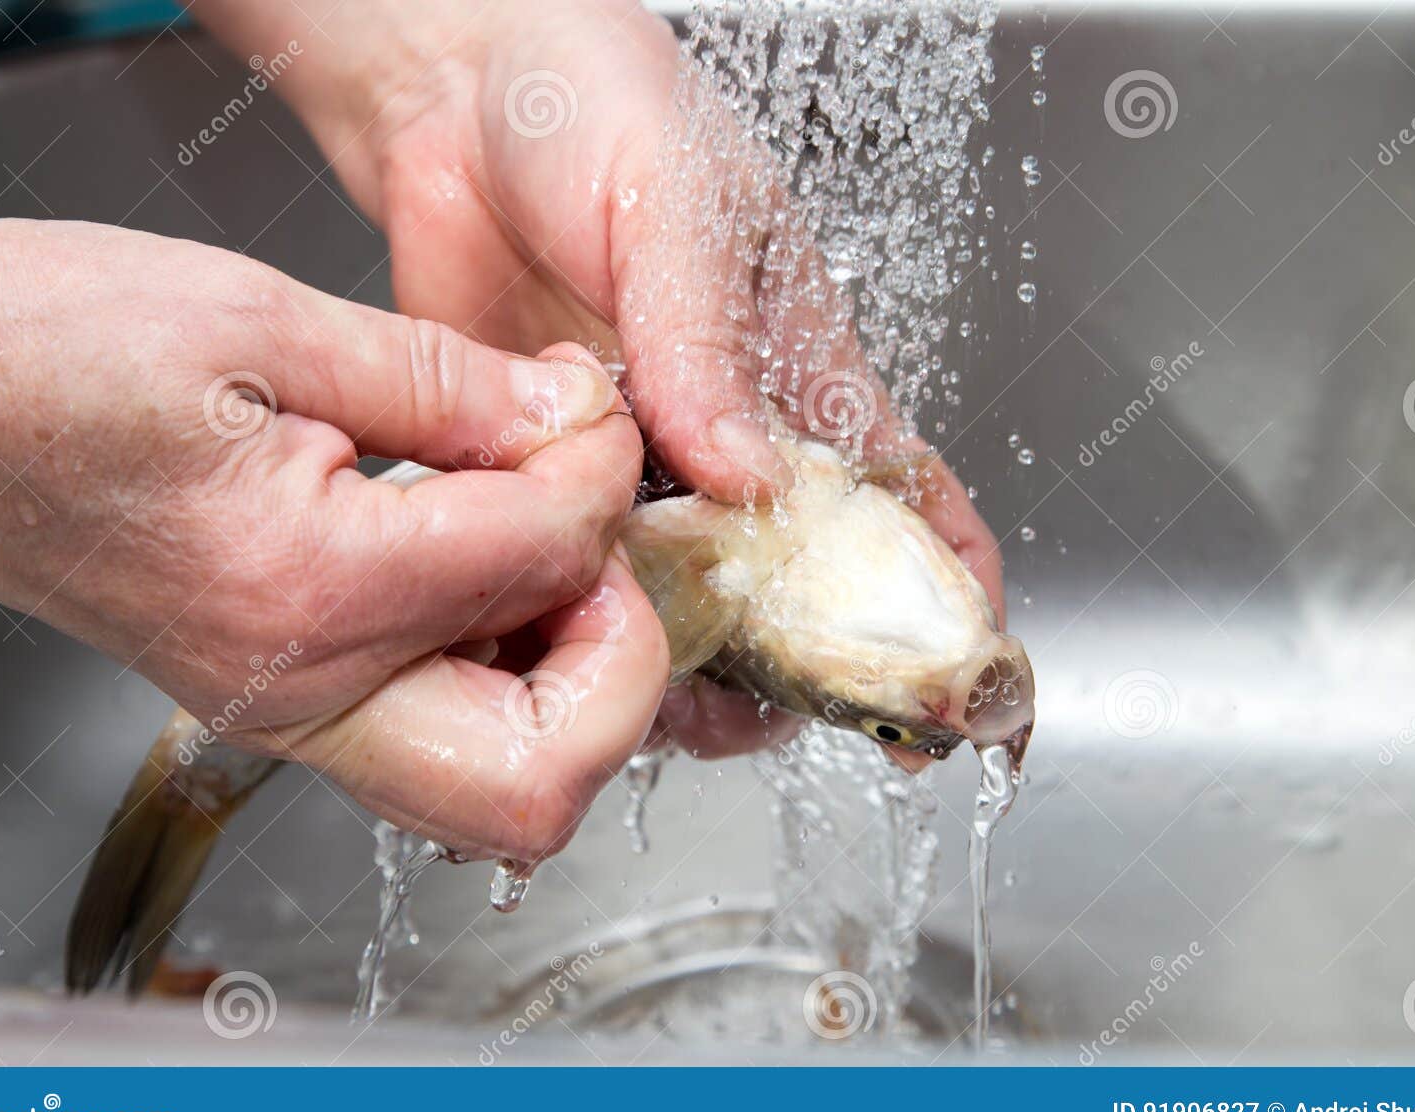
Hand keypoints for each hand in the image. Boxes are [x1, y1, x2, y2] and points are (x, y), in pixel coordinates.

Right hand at [0, 218, 667, 860]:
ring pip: (505, 788)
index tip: (587, 414)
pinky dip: (509, 668)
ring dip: (572, 677)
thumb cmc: (45, 352)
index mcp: (307, 585)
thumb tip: (572, 421)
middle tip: (596, 544)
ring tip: (547, 545)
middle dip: (622, 661)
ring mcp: (293, 712)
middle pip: (547, 783)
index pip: (547, 563)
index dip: (602, 476)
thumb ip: (446, 383)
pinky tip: (488, 560)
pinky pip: (447, 738)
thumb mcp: (263, 321)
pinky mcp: (287, 700)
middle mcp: (304, 687)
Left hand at [192, 0, 1003, 757]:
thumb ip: (704, 340)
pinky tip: (558, 644)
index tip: (966, 673)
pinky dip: (575, 621)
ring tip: (652, 698)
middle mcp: (725, 436)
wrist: (448, 95)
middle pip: (794, 586)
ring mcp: (636, 469)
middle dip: (796, 668)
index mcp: (797, 368)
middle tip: (764, 713)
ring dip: (679, 663)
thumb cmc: (594, 110)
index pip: (901, 493)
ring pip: (686, 604)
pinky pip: (576, 576)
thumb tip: (747, 475)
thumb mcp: (674, 206)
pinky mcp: (547, 478)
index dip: (946, 586)